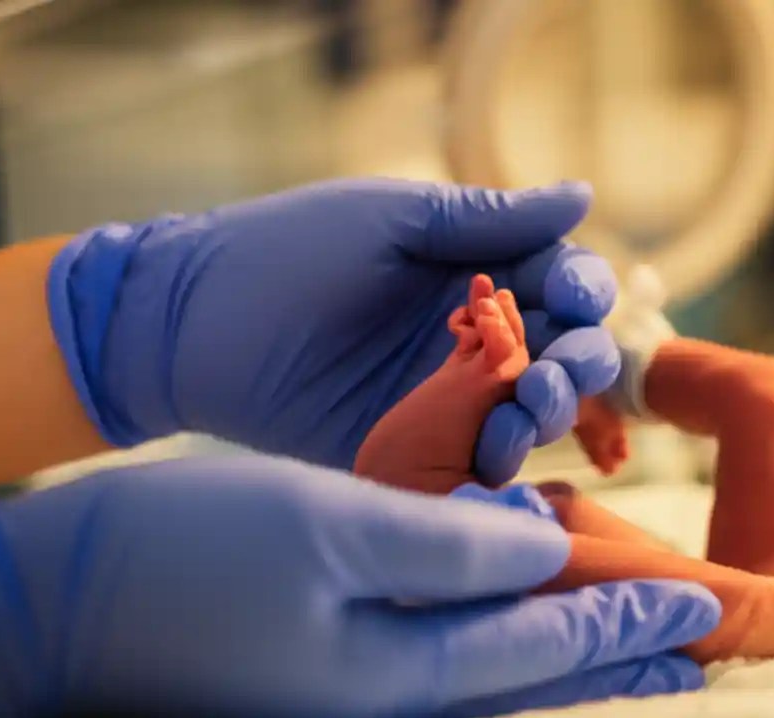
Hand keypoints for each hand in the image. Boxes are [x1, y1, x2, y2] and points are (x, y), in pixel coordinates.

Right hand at [0, 457, 720, 717]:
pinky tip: (519, 608)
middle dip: (623, 656)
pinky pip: (445, 654)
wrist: (54, 602)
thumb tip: (543, 548)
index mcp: (401, 670)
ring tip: (637, 639)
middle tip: (704, 648)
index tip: (707, 607)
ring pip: (497, 668)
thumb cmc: (184, 555)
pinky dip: (503, 634)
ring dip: (574, 649)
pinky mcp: (327, 664)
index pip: (549, 644)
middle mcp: (392, 694)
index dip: (634, 623)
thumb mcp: (327, 526)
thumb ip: (449, 545)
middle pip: (537, 673)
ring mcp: (357, 687)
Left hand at [48, 178, 619, 482]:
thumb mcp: (392, 222)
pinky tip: (497, 457)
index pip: (561, 282)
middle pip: (564, 355)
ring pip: (530, 415)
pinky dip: (500, 465)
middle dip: (580, 362)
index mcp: (476, 271)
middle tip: (557, 370)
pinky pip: (476, 467)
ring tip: (525, 410)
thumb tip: (585, 195)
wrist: (188, 323)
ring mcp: (445, 401)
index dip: (584, 290)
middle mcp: (474, 338)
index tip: (575, 296)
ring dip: (547, 416)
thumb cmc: (286, 251)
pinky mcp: (412, 455)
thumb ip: (486, 220)